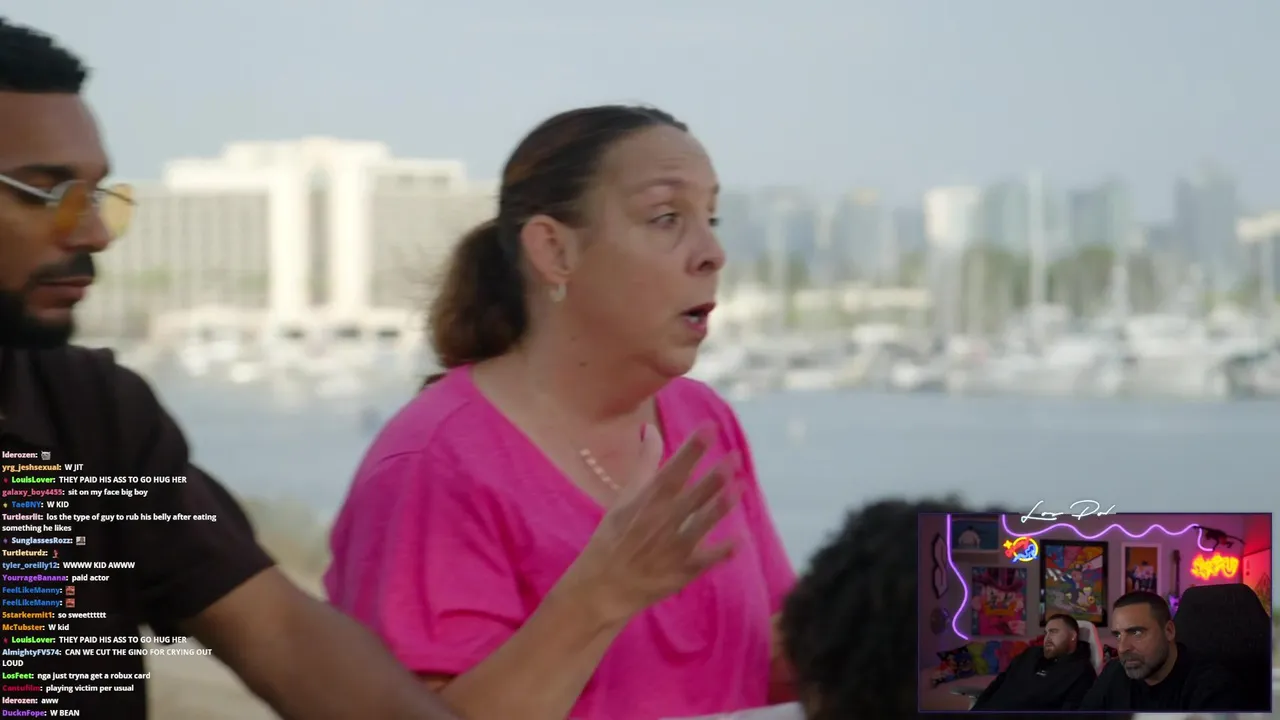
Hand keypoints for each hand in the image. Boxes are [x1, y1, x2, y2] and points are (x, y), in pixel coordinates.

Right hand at [566, 424, 737, 624]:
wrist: (603, 586)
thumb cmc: (612, 538)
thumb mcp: (623, 498)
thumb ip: (643, 464)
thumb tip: (650, 429)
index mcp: (646, 501)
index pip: (673, 470)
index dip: (692, 449)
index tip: (710, 428)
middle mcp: (661, 521)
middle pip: (692, 495)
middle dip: (715, 476)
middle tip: (735, 456)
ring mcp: (673, 547)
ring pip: (701, 523)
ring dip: (721, 506)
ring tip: (741, 487)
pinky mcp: (682, 571)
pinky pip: (706, 559)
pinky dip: (722, 551)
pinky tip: (739, 540)